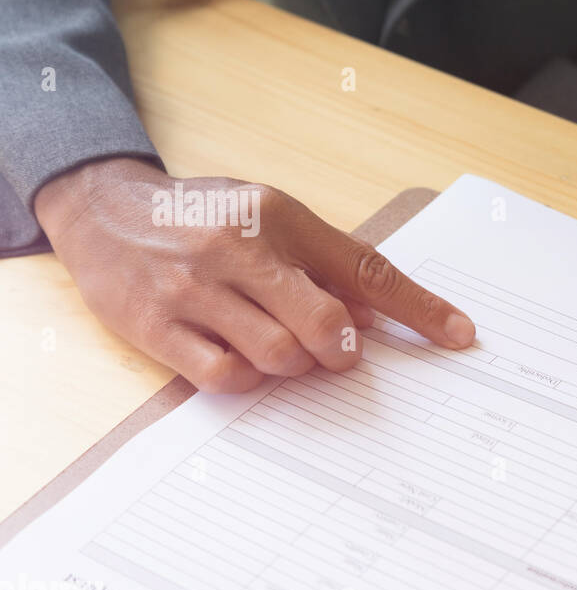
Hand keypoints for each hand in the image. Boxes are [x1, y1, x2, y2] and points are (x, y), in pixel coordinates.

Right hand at [34, 157, 475, 392]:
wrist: (103, 208)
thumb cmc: (205, 218)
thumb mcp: (272, 219)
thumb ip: (328, 265)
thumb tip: (380, 322)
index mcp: (279, 217)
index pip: (367, 270)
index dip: (420, 309)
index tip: (460, 336)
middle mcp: (239, 249)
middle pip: (325, 324)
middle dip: (341, 351)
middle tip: (335, 354)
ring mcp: (194, 289)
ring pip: (278, 356)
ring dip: (293, 366)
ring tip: (277, 345)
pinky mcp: (156, 326)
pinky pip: (225, 377)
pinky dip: (247, 380)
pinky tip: (241, 359)